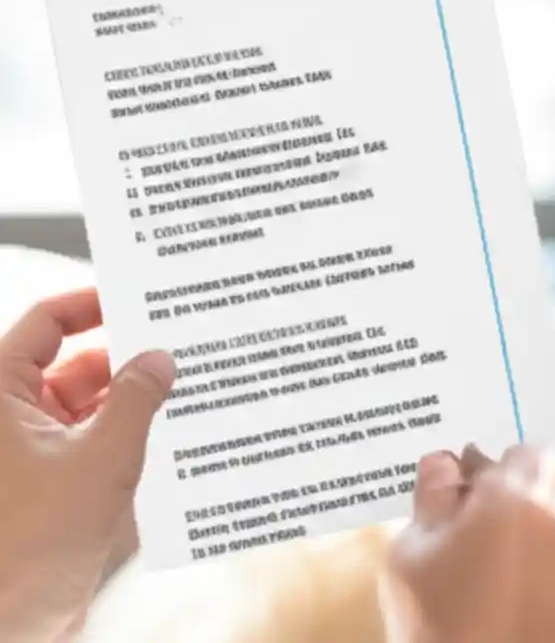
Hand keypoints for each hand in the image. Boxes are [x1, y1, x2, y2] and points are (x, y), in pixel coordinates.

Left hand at [0, 289, 175, 640]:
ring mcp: (29, 452)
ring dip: (132, 401)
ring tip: (184, 391)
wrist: (15, 619)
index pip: (45, 324)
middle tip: (178, 348)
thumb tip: (159, 359)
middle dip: (125, 358)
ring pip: (88, 406)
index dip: (92, 304)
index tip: (137, 296)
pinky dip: (127, 436)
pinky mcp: (50, 484)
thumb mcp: (102, 457)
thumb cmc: (34, 542)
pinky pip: (93, 443)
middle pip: (73, 364)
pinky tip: (171, 435)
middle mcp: (9, 416)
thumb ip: (137, 399)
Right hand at [383, 446, 554, 642]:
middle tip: (488, 532)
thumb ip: (433, 495)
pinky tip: (529, 600)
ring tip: (508, 572)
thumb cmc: (432, 622)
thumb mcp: (410, 552)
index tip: (476, 489)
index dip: (500, 468)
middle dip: (525, 500)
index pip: (525, 452)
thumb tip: (445, 461)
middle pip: (553, 487)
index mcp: (516, 498)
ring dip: (548, 535)